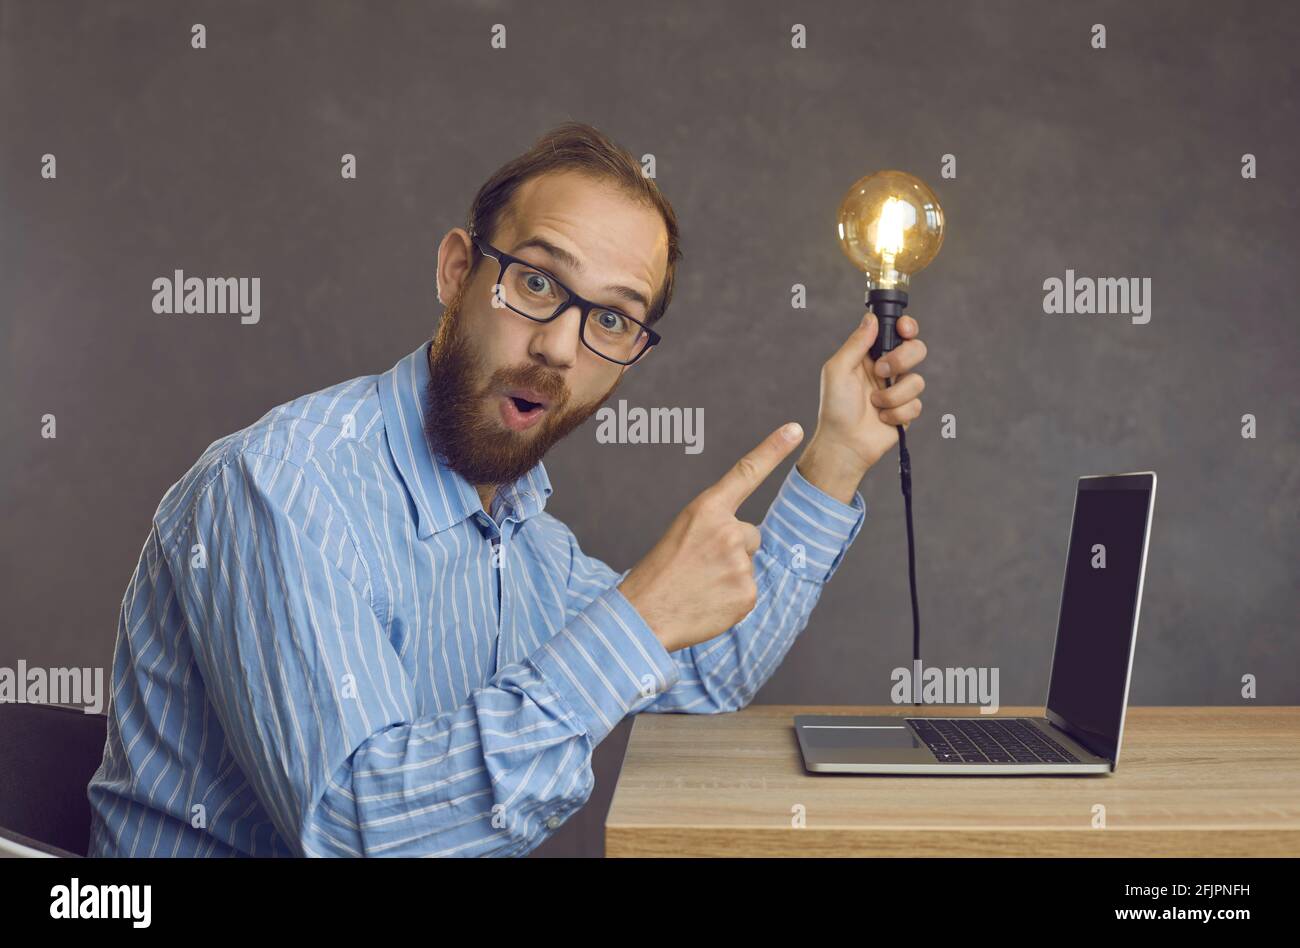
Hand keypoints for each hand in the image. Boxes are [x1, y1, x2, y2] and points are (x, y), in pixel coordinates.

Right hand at [618, 422, 804, 651]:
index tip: (795, 429)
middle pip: (750, 535)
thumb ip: (717, 527)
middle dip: (732, 549)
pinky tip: (708, 602)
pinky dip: (732, 598)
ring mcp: (740, 563)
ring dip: (730, 575)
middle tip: (699, 566)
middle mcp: (728, 531)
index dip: (773, 449)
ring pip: (748, 564)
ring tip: (699, 585)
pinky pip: (748, 590)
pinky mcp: (747, 593)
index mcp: (706, 509)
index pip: (746, 472)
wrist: (643, 615)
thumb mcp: (682, 533)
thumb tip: (747, 541)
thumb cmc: (660, 571)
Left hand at [796, 311, 926, 503]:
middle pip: (916, 349)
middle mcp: (888, 370)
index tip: (904, 329)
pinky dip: (896, 413)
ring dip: (893, 394)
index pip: (897, 332)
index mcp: (871, 355)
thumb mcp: (837, 370)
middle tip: (880, 372)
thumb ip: (856, 343)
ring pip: (917, 380)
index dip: (906, 326)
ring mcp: (898, 390)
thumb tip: (871, 318)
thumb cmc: (834, 407)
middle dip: (902, 359)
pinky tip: (881, 418)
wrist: (843, 443)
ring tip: (874, 404)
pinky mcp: (906, 411)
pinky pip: (916, 404)